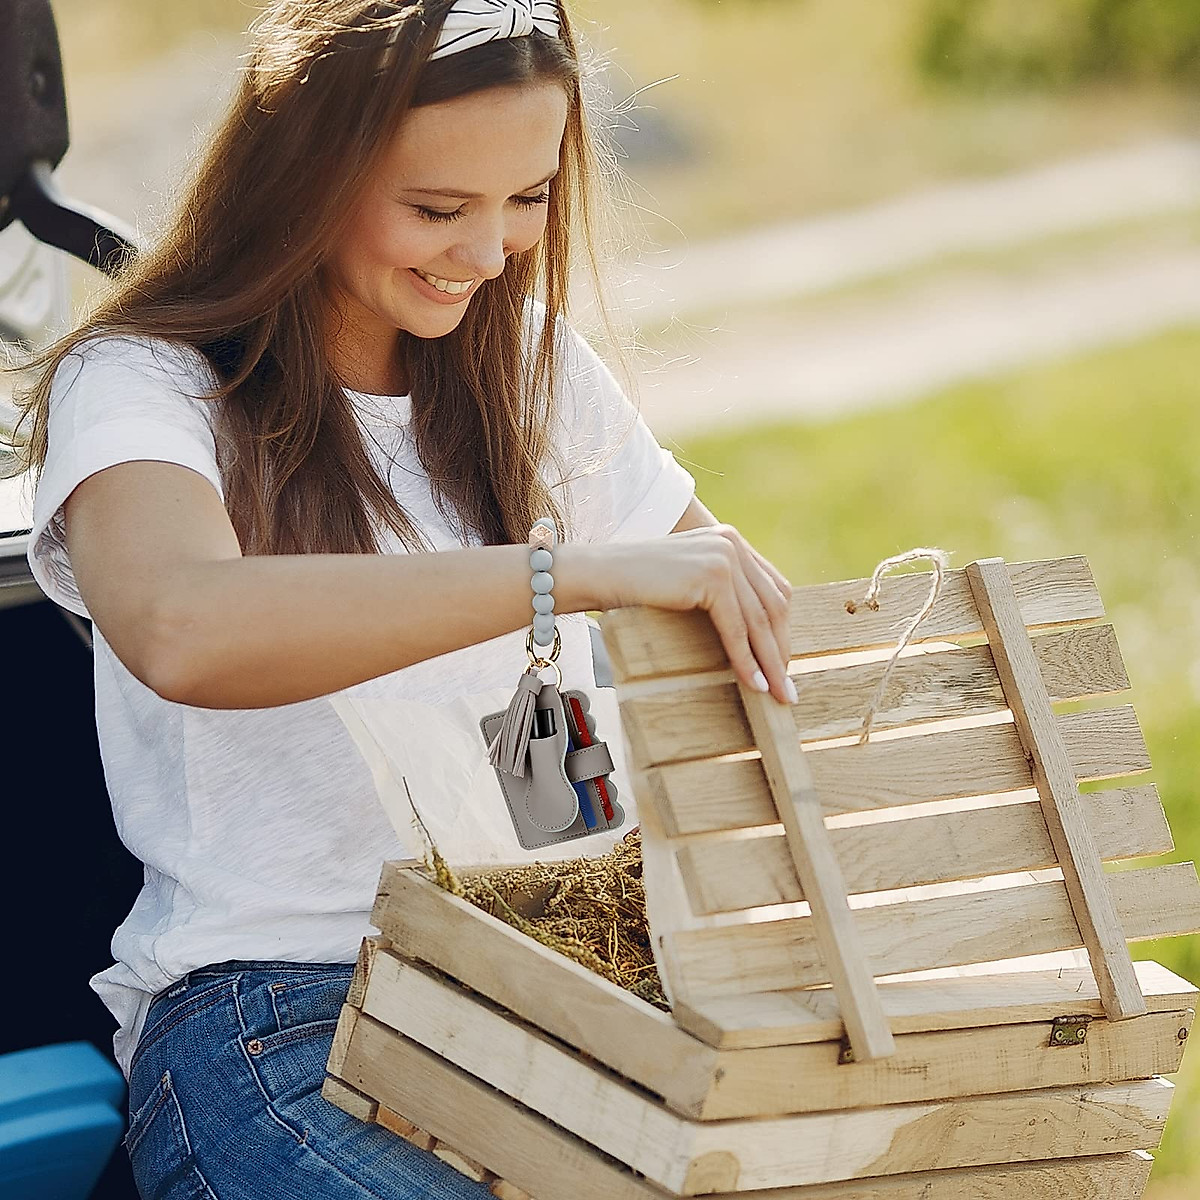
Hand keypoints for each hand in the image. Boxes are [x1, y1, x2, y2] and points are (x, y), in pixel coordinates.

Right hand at [586, 526, 796, 704]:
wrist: (601, 573)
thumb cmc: (637, 584)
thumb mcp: (688, 580)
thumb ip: (720, 591)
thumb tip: (754, 636)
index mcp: (731, 540)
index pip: (774, 590)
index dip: (782, 630)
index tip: (782, 664)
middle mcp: (732, 543)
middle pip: (774, 606)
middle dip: (782, 650)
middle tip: (786, 688)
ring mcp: (724, 556)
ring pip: (759, 620)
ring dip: (770, 662)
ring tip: (775, 693)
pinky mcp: (712, 576)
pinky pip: (737, 628)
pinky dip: (747, 660)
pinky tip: (753, 683)